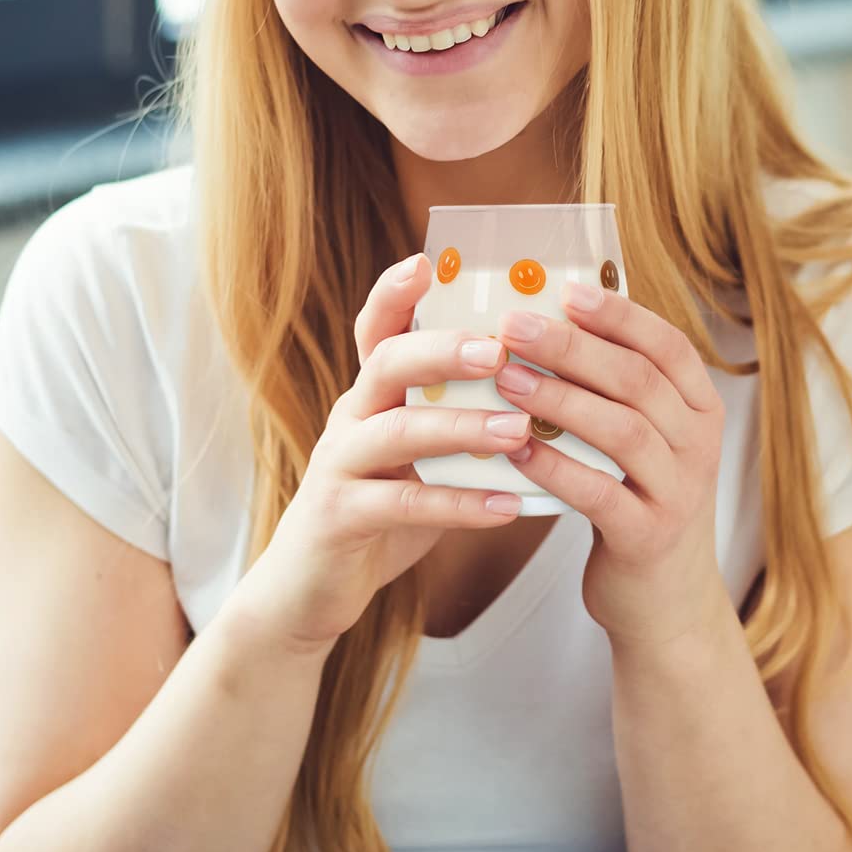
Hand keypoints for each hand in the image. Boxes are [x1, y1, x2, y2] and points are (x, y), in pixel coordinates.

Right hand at [234, 253, 531, 656]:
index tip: (427, 261)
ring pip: (396, 432)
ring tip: (518, 431)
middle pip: (386, 364)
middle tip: (498, 350)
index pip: (376, 329)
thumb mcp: (414, 455)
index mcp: (369, 394)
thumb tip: (543, 383)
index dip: (394, 293)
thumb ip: (455, 416)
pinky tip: (508, 506)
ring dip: (460, 428)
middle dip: (441, 350)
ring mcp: (338, 467)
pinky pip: (402, 505)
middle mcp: (348, 418)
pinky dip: (458, 503)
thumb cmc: (380, 512)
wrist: (309, 590)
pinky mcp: (339, 519)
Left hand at [493, 281, 729, 647]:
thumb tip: (546, 319)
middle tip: (514, 325)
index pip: (668, 346)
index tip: (567, 289)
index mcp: (700, 409)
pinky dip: (556, 467)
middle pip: (638, 380)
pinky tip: (516, 448)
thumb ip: (615, 390)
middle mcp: (700, 445)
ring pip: (621, 431)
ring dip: (560, 399)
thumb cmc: (638, 500)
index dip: (620, 315)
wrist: (666, 603)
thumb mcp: (644, 441)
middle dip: (573, 347)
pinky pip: (599, 494)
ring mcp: (680, 493)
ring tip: (507, 378)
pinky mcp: (649, 538)